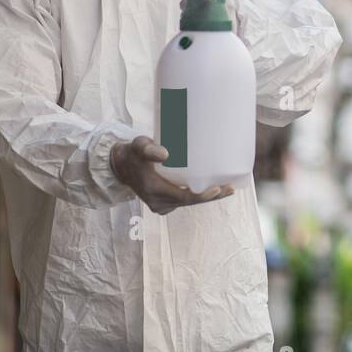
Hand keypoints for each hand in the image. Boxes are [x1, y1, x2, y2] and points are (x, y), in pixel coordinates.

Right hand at [110, 136, 234, 214]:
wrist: (121, 165)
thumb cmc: (133, 153)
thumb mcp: (139, 146)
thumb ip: (149, 149)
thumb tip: (165, 154)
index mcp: (153, 189)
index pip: (183, 197)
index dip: (202, 196)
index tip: (218, 189)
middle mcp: (157, 201)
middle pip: (189, 202)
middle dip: (211, 197)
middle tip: (230, 188)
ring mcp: (159, 205)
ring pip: (187, 203)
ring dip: (206, 197)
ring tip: (226, 188)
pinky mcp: (161, 204)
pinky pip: (182, 202)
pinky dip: (195, 196)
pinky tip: (210, 189)